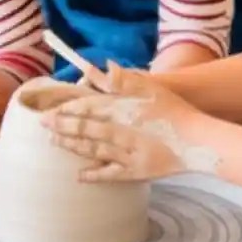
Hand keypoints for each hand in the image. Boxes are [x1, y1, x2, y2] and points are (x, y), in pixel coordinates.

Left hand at [43, 61, 213, 181]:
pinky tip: (79, 175)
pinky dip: (93, 175)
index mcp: (123, 111)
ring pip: (92, 150)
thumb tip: (107, 66)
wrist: (197, 141)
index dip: (66, 112)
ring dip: (72, 147)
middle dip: (62, 129)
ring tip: (56, 144)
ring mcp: (125, 153)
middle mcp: (119, 132)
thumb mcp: (154, 89)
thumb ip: (128, 79)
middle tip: (44, 129)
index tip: (49, 113)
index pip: (87, 109)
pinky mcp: (135, 170)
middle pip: (84, 130)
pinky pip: (109, 173)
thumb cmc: (177, 111)